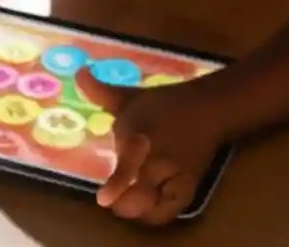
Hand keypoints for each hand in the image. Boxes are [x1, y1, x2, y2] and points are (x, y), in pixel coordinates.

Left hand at [75, 70, 225, 225]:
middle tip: (111, 200)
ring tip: (124, 205)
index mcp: (141, 136)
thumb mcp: (131, 96)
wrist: (209, 109)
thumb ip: (101, 92)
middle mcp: (159, 160)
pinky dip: (155, 215)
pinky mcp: (188, 186)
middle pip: (142, 193)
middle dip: (123, 201)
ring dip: (137, 209)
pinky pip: (171, 211)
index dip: (117, 184)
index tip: (103, 200)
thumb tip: (79, 73)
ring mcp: (175, 175)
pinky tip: (144, 208)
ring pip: (154, 207)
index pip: (129, 164)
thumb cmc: (164, 103)